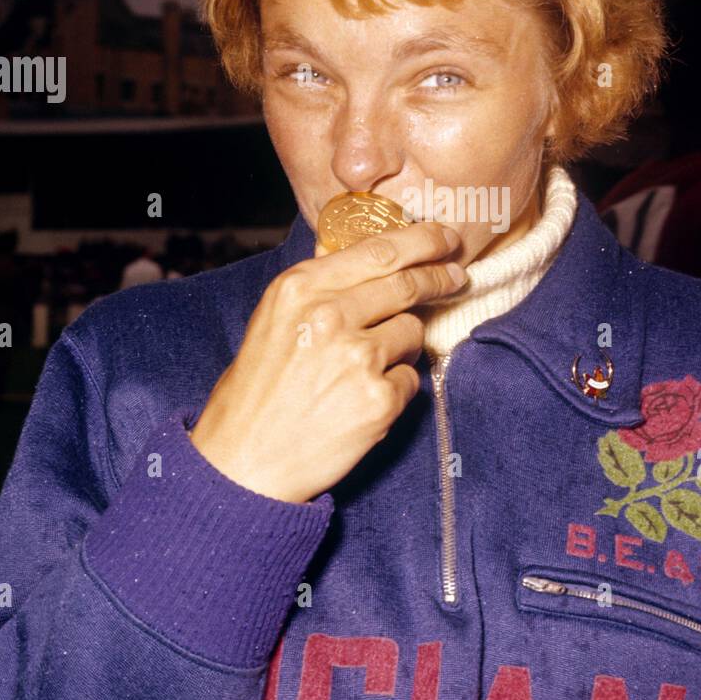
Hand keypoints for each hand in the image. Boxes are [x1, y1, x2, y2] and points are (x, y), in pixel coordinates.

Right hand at [189, 221, 465, 502]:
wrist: (244, 462)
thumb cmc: (258, 390)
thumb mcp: (275, 319)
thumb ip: (321, 285)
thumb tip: (368, 252)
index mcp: (300, 288)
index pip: (379, 250)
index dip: (421, 240)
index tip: (444, 237)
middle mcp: (330, 315)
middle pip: (408, 284)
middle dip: (440, 277)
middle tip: (456, 277)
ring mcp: (358, 358)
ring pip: (412, 332)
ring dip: (402, 346)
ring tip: (364, 369)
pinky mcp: (378, 400)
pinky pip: (410, 380)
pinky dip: (394, 390)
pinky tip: (360, 402)